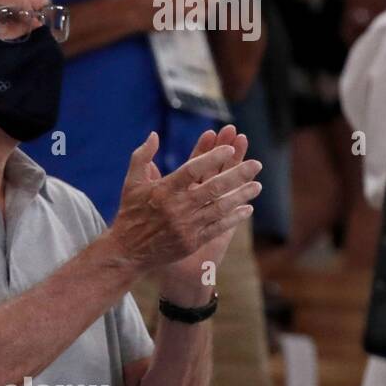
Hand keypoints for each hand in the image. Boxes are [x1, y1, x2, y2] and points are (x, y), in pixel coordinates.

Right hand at [108, 128, 260, 278]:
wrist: (128, 251)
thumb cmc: (131, 213)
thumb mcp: (131, 183)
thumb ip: (142, 157)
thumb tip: (154, 135)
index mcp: (163, 190)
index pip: (191, 170)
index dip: (212, 157)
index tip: (230, 148)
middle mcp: (176, 207)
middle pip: (213, 188)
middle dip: (237, 175)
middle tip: (256, 164)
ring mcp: (186, 225)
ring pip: (220, 207)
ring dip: (241, 195)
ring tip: (257, 185)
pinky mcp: (192, 241)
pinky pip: (218, 227)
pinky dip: (234, 218)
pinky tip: (247, 208)